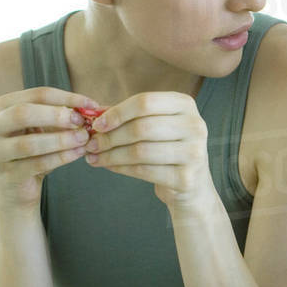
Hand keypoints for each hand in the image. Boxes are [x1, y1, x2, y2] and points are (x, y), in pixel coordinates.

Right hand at [0, 87, 91, 210]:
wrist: (16, 190)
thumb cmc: (32, 154)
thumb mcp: (44, 131)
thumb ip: (60, 118)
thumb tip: (88, 109)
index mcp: (3, 108)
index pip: (36, 95)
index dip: (66, 98)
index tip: (91, 105)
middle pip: (24, 113)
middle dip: (57, 116)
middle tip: (82, 122)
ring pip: (29, 142)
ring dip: (61, 140)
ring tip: (83, 139)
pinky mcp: (7, 174)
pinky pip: (37, 164)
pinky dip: (60, 158)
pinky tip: (78, 153)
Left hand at [86, 92, 212, 208]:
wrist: (192, 185)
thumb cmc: (166, 148)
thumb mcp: (152, 125)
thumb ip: (127, 117)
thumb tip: (93, 112)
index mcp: (185, 105)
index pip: (146, 102)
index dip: (118, 112)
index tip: (97, 124)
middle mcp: (195, 126)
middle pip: (142, 127)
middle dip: (111, 137)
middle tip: (91, 144)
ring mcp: (194, 153)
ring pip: (141, 151)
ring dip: (112, 155)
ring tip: (95, 157)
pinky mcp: (186, 178)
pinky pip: (145, 171)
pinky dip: (121, 168)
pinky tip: (110, 166)